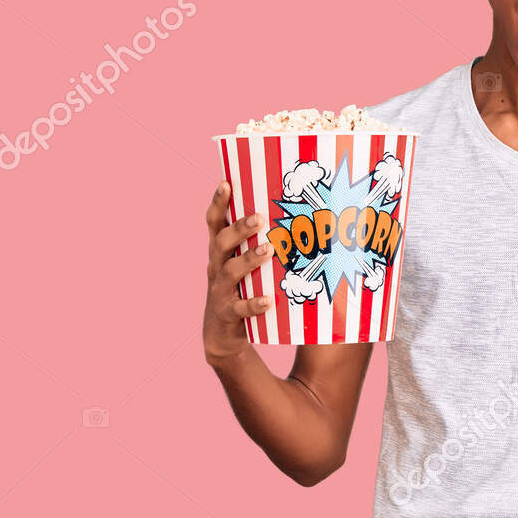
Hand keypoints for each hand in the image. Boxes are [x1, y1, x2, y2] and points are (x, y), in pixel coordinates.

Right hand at [203, 182, 274, 365]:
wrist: (224, 335)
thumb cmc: (244, 289)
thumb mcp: (248, 265)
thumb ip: (262, 244)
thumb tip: (303, 218)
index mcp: (221, 252)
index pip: (215, 223)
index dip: (218, 203)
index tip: (226, 183)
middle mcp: (216, 267)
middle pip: (221, 242)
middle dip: (239, 228)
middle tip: (259, 217)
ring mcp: (220, 292)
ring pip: (229, 272)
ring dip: (248, 260)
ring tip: (268, 250)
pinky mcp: (227, 315)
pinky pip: (239, 309)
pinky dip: (253, 304)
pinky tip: (268, 301)